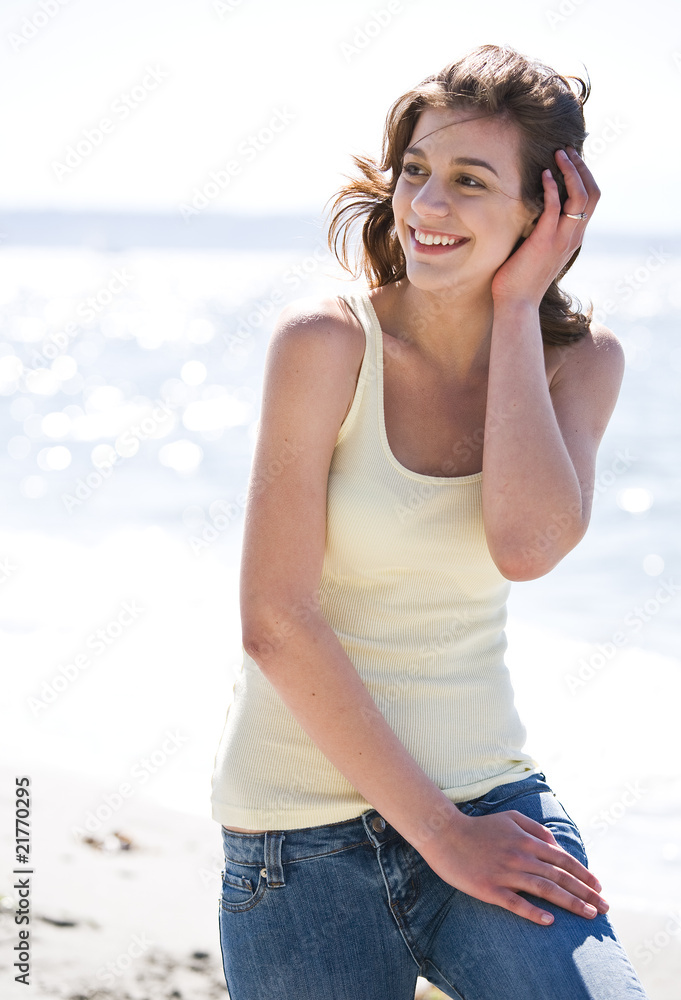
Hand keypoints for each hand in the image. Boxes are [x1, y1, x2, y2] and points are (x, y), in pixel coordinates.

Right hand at [419, 808, 608, 925]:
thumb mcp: (510, 819)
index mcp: (526, 840)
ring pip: (544, 890)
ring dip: (570, 903)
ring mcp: (505, 873)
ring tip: (588, 914)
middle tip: (604, 907)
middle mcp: (520, 856)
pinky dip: (534, 912)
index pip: (562, 860)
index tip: (599, 887)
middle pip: (559, 876)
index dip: (583, 874)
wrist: (445, 835)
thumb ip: (535, 829)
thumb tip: (556, 845)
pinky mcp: (490, 888)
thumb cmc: (479, 828)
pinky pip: (516, 902)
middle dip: (585, 892)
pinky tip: (550, 921)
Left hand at [490, 146, 600, 306]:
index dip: (584, 176)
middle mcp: (573, 237)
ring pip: (580, 197)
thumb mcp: (538, 252)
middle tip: (568, 151)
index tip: (571, 160)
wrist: (517, 304)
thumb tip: (532, 215)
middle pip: (592, 194)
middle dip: (582, 168)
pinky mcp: (545, 241)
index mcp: (573, 238)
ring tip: (559, 155)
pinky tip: (544, 175)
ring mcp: (561, 239)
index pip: (590, 200)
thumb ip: (543, 233)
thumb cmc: (521, 280)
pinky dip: (552, 189)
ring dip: (571, 172)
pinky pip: (554, 208)